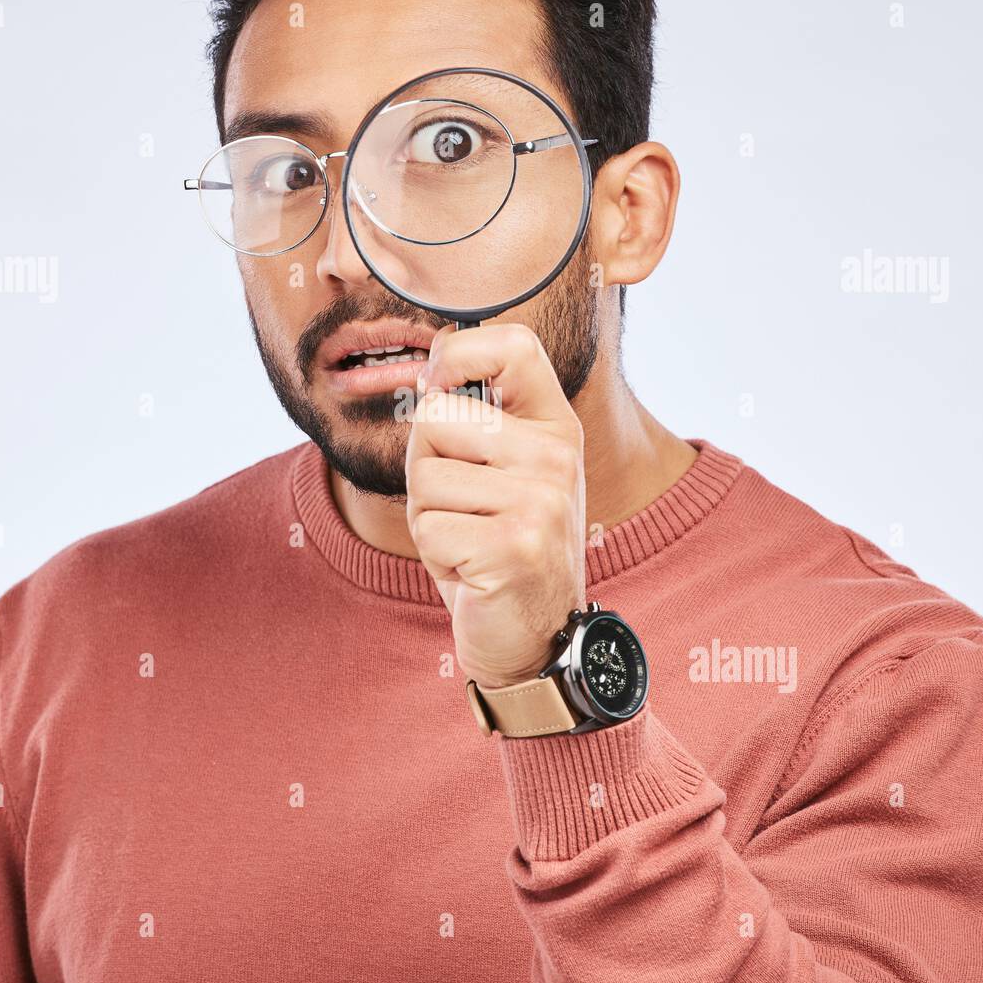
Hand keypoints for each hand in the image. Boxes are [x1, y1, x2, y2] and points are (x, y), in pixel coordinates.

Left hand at [405, 323, 586, 689]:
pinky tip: (472, 570)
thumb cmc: (502, 546)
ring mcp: (541, 501)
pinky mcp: (514, 546)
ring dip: (429, 516)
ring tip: (469, 540)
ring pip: (425, 476)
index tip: (439, 384)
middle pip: (435, 416)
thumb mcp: (502, 473)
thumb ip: (473, 422)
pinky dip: (435, 554)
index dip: (459, 352)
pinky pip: (428, 526)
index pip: (513, 346)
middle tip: (461, 507)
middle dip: (425, 465)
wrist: (536, 636)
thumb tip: (426, 378)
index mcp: (556, 427)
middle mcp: (557, 456)